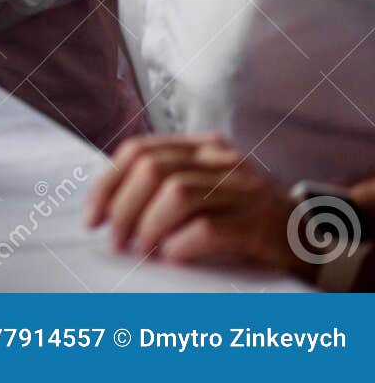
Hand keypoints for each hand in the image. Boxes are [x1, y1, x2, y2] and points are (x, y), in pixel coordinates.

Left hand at [85, 133, 302, 275]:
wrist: (312, 235)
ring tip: (139, 251)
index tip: (92, 216)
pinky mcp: (258, 222)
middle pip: (153, 170)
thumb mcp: (206, 189)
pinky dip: (179, 244)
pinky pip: (207, 228)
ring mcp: (242, 189)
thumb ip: (165, 188)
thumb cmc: (245, 215)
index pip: (139, 151)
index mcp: (201, 147)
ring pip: (176, 195)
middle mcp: (221, 160)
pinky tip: (170, 256)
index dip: (108, 184)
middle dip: (123, 208)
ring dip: (147, 227)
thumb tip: (108, 212)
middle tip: (114, 240)